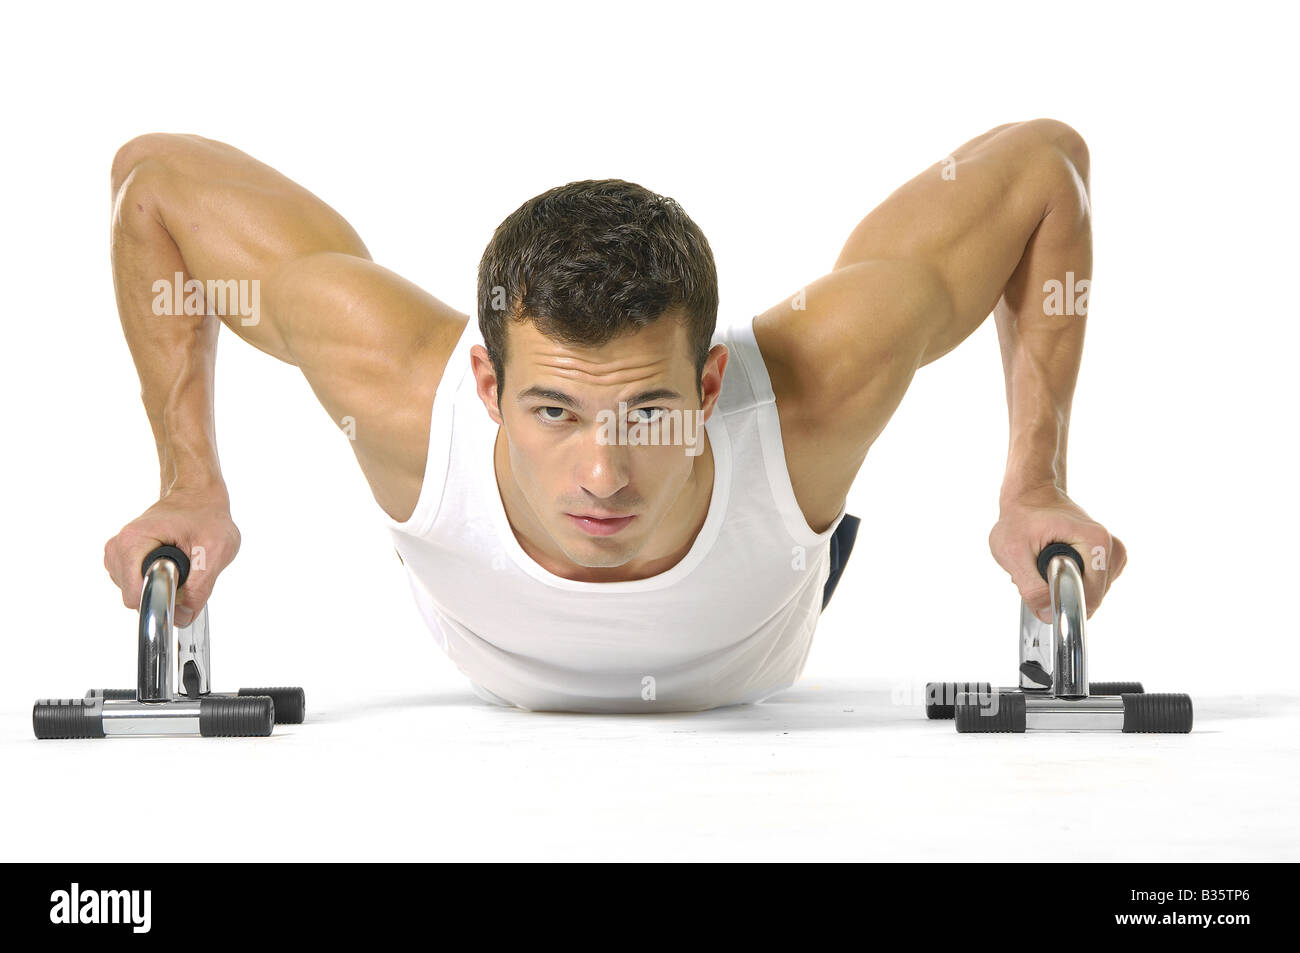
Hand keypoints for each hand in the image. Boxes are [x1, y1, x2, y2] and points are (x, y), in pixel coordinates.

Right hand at [103, 487, 239, 626]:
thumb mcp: (215, 550)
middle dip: (164, 591)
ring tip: (181, 561)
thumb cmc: (207, 516)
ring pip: (138, 594)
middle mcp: (117, 549)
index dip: (161, 601)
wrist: (198, 496)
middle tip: (187, 569)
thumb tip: (181, 618)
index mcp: (132, 543)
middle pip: (136, 598)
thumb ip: (199, 588)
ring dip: (163, 586)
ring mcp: (118, 556)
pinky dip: (158, 581)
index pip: (135, 597)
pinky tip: (172, 563)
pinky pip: (140, 587)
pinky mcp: (124, 561)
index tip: (182, 589)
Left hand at [988, 487, 1126, 620]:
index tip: (1042, 595)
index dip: (1064, 604)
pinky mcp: (1106, 561)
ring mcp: (1111, 555)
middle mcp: (1111, 548)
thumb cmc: (1020, 518)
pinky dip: (1069, 583)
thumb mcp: (1013, 552)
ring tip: (1044, 565)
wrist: (1029, 497)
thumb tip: (1049, 616)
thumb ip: (1031, 587)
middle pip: (1090, 598)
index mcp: (1096, 542)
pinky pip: (1088, 588)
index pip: (1089, 597)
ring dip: (1063, 588)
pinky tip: (1055, 565)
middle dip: (1061, 594)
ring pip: (1089, 596)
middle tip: (1037, 572)